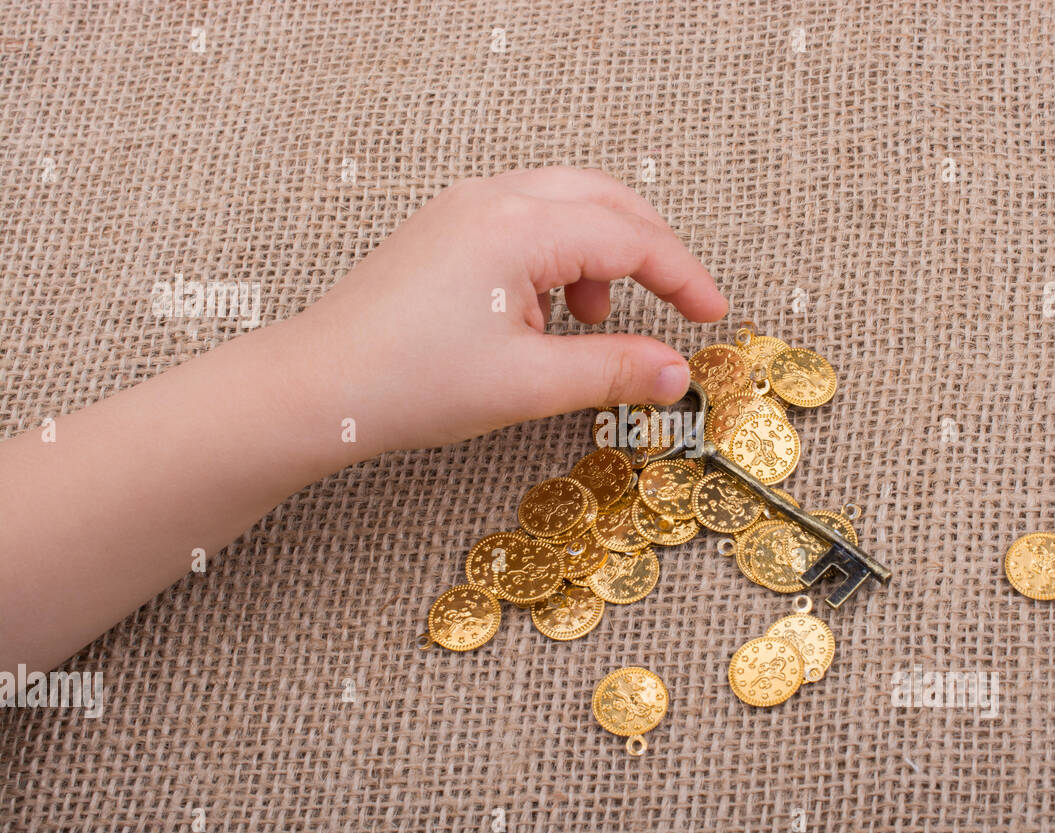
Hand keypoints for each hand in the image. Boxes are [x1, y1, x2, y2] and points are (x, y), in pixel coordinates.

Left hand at [299, 166, 728, 455]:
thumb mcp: (529, 385)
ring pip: (565, 204)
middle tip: (681, 301)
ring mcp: (464, 209)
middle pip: (604, 199)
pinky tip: (548, 312)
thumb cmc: (411, 384)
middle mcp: (492, 199)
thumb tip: (677, 372)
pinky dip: (560, 256)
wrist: (318, 388)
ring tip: (595, 322)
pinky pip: (526, 220)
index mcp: (517, 227)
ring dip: (602, 253)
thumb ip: (614, 371)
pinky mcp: (446, 230)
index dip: (682, 276)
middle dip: (652, 250)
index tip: (713, 316)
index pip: (630, 237)